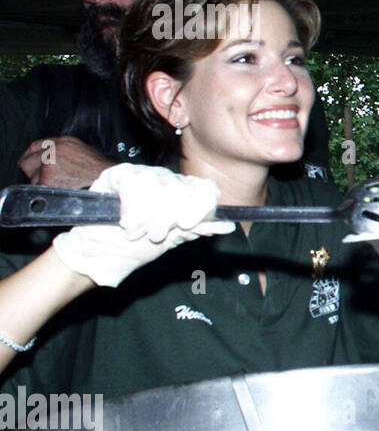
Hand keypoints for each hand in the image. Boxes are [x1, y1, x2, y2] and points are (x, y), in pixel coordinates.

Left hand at [18, 136, 113, 187]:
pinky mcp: (48, 180)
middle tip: (43, 177)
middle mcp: (54, 151)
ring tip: (61, 184)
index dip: (31, 156)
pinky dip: (47, 192)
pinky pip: (38, 189)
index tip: (30, 163)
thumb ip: (63, 151)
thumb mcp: (83, 151)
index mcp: (64, 142)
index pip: (34, 146)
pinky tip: (60, 190)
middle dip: (32, 171)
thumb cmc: (102, 170)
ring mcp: (49, 165)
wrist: (109, 180)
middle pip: (27, 162)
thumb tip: (48, 157)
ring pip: (32, 178)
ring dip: (42, 183)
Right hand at [51, 164, 234, 287]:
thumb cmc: (134, 249)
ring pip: (158, 184)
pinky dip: (130, 207)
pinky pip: (133, 181)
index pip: (204, 188)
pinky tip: (125, 221)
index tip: (188, 223)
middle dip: (169, 216)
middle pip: (182, 187)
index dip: (200, 205)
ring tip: (138, 232)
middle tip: (155, 234)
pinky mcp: (118, 174)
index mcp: (183, 195)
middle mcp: (167, 181)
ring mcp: (143, 175)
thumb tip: (228, 226)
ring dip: (147, 214)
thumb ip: (197, 229)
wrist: (97, 256)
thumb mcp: (171, 240)